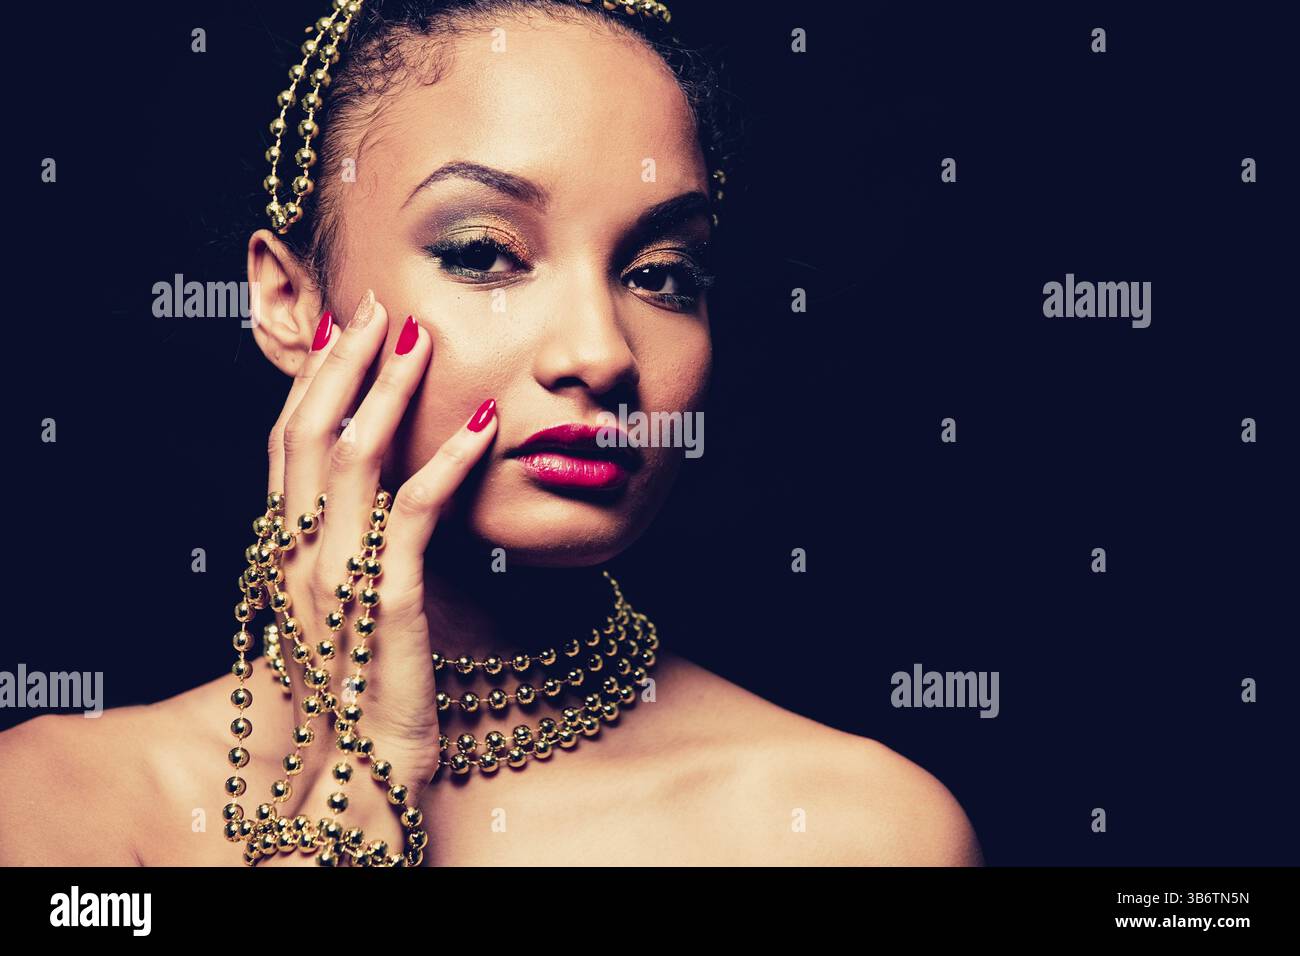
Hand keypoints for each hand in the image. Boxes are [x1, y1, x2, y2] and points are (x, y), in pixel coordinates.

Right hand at [265, 289, 496, 810]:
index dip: (313, 383)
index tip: (343, 332)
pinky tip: (481, 424)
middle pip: (310, 433)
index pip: (287, 446)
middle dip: (344, 363)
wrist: (354, 777)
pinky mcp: (386, 602)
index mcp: (283, 554)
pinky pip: (414, 514)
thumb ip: (346, 553)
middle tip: (379, 308)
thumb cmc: (357, 692)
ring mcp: (337, 577)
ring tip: (420, 339)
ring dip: (388, 389)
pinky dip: (447, 460)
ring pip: (354, 457)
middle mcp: (298, 557)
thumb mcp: (341, 612)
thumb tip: (377, 504)